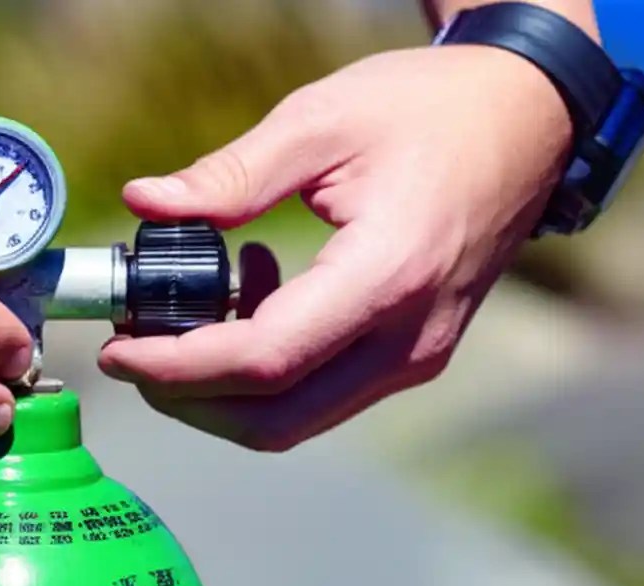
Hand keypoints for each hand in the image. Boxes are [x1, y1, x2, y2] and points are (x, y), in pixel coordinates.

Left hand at [99, 44, 573, 450]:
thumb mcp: (321, 120)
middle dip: (186, 397)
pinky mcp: (413, 355)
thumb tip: (144, 203)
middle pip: (273, 419)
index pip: (263, 362)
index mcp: (387, 277)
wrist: (526, 118)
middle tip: (132, 348)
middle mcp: (409, 340)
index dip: (176, 367)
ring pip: (294, 419)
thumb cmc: (429, 108)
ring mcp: (416, 357)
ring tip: (186, 311)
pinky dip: (265, 370)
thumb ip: (229, 176)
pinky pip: (321, 391)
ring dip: (221, 388)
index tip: (117, 348)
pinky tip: (251, 294)